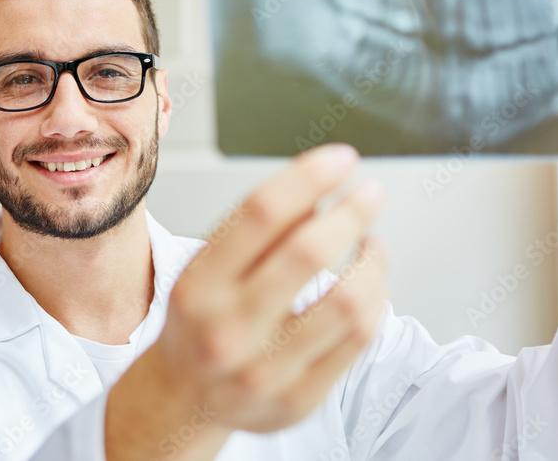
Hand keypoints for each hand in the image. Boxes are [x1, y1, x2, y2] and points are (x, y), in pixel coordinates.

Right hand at [106, 143, 387, 458]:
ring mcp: (265, 370)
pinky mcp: (299, 398)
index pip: (261, 213)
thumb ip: (258, 229)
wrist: (182, 397)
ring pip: (347, 301)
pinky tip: (369, 284)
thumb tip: (320, 190)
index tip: (341, 159)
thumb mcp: (207, 267)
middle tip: (370, 194)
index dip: (310, 176)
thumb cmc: (200, 322)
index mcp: (199, 285)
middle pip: (307, 252)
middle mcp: (228, 329)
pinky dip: (374, 300)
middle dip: (351, 212)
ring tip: (371, 242)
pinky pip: (358, 340)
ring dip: (371, 260)